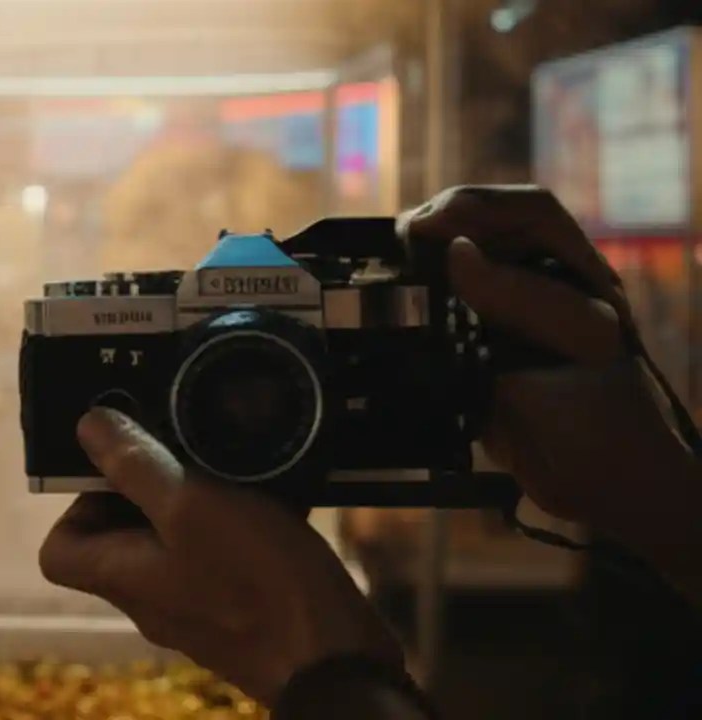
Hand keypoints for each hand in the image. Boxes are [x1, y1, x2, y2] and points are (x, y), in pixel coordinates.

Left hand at [39, 408, 404, 705]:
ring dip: (200, 503)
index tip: (120, 471)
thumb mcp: (192, 506)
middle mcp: (152, 599)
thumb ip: (137, 467)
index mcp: (124, 578)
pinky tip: (277, 498)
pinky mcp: (243, 611)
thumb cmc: (259, 585)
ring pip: (178, 544)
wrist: (338, 662)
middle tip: (185, 458)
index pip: (58, 552)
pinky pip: (224, 558)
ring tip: (234, 471)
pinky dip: (241, 525)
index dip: (75, 506)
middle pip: (120, 540)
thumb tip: (89, 427)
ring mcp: (198, 609)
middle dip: (148, 491)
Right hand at [399, 185, 701, 600]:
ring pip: (449, 273)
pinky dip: (411, 312)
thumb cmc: (608, 415)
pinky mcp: (475, 358)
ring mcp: (502, 322)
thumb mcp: (573, 346)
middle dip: (434, 229)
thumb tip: (453, 253)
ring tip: (387, 271)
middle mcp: (537, 287)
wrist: (604, 488)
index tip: (425, 226)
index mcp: (573, 271)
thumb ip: (517, 297)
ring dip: (416, 266)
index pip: (524, 211)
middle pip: (477, 233)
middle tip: (397, 245)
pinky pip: (435, 323)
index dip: (475, 206)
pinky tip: (389, 312)